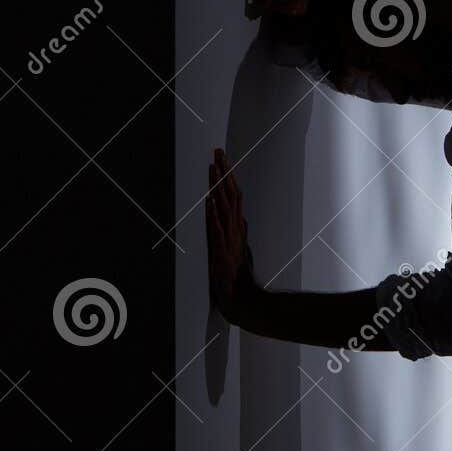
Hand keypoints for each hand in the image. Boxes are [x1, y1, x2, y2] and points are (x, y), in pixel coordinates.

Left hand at [205, 148, 258, 322]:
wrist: (241, 298)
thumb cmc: (238, 274)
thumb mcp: (238, 248)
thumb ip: (238, 231)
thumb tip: (239, 215)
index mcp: (236, 226)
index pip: (233, 194)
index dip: (227, 175)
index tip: (221, 158)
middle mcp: (234, 228)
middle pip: (230, 194)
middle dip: (224, 172)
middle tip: (218, 152)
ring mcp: (229, 239)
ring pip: (224, 207)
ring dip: (218, 187)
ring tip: (213, 168)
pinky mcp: (222, 251)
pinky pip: (217, 230)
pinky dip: (213, 215)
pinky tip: (209, 201)